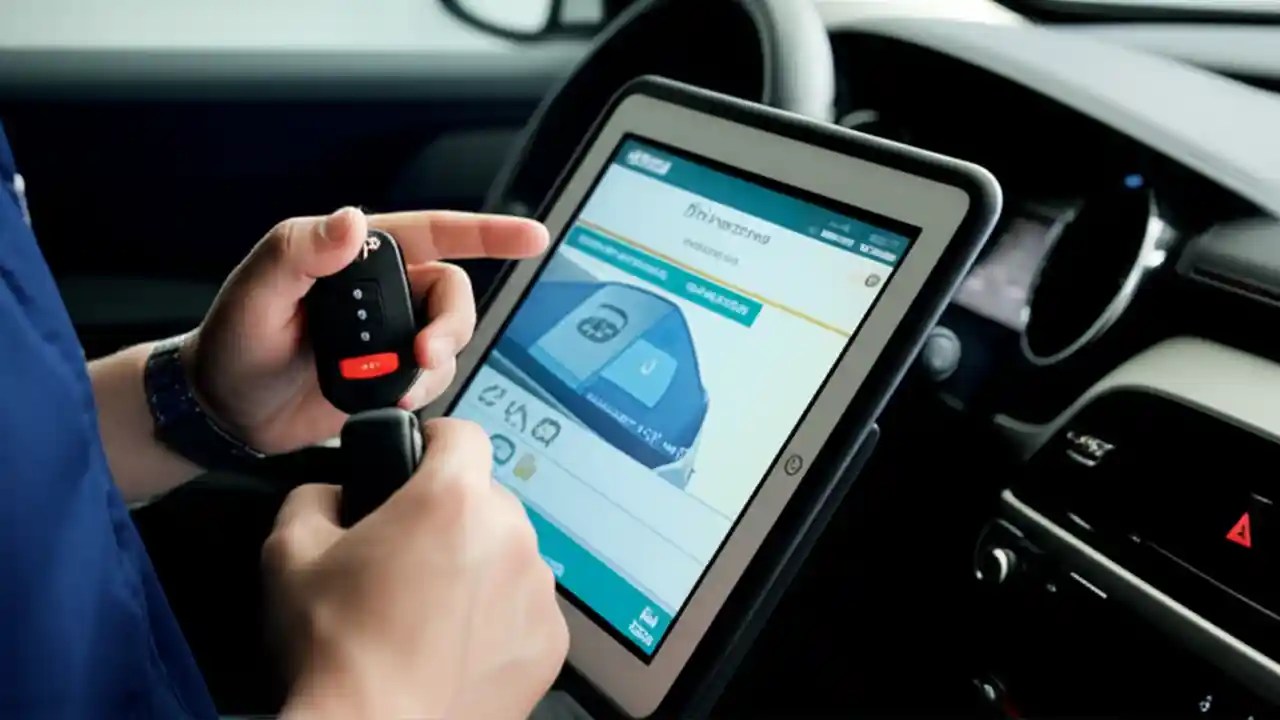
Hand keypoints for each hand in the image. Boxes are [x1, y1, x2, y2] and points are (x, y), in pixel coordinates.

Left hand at [185, 207, 547, 453]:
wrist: (227, 410)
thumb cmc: (231, 341)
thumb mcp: (255, 292)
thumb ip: (300, 252)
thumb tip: (350, 219)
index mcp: (356, 254)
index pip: (434, 231)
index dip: (488, 232)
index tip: (532, 236)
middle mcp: (382, 291)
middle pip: (452, 295)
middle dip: (452, 326)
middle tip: (427, 357)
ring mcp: (389, 336)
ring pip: (448, 340)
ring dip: (435, 365)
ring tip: (399, 387)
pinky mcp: (391, 376)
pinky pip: (431, 380)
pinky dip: (420, 392)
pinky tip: (388, 400)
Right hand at [266, 418, 568, 718]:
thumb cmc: (333, 649)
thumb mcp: (289, 552)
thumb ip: (316, 496)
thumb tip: (334, 492)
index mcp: (453, 500)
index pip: (463, 434)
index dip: (432, 442)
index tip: (413, 463)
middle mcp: (511, 535)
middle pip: (487, 498)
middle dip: (450, 514)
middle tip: (406, 554)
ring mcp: (538, 591)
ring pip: (510, 552)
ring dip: (479, 565)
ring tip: (429, 608)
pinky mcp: (550, 642)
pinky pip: (525, 606)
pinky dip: (498, 616)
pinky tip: (454, 645)